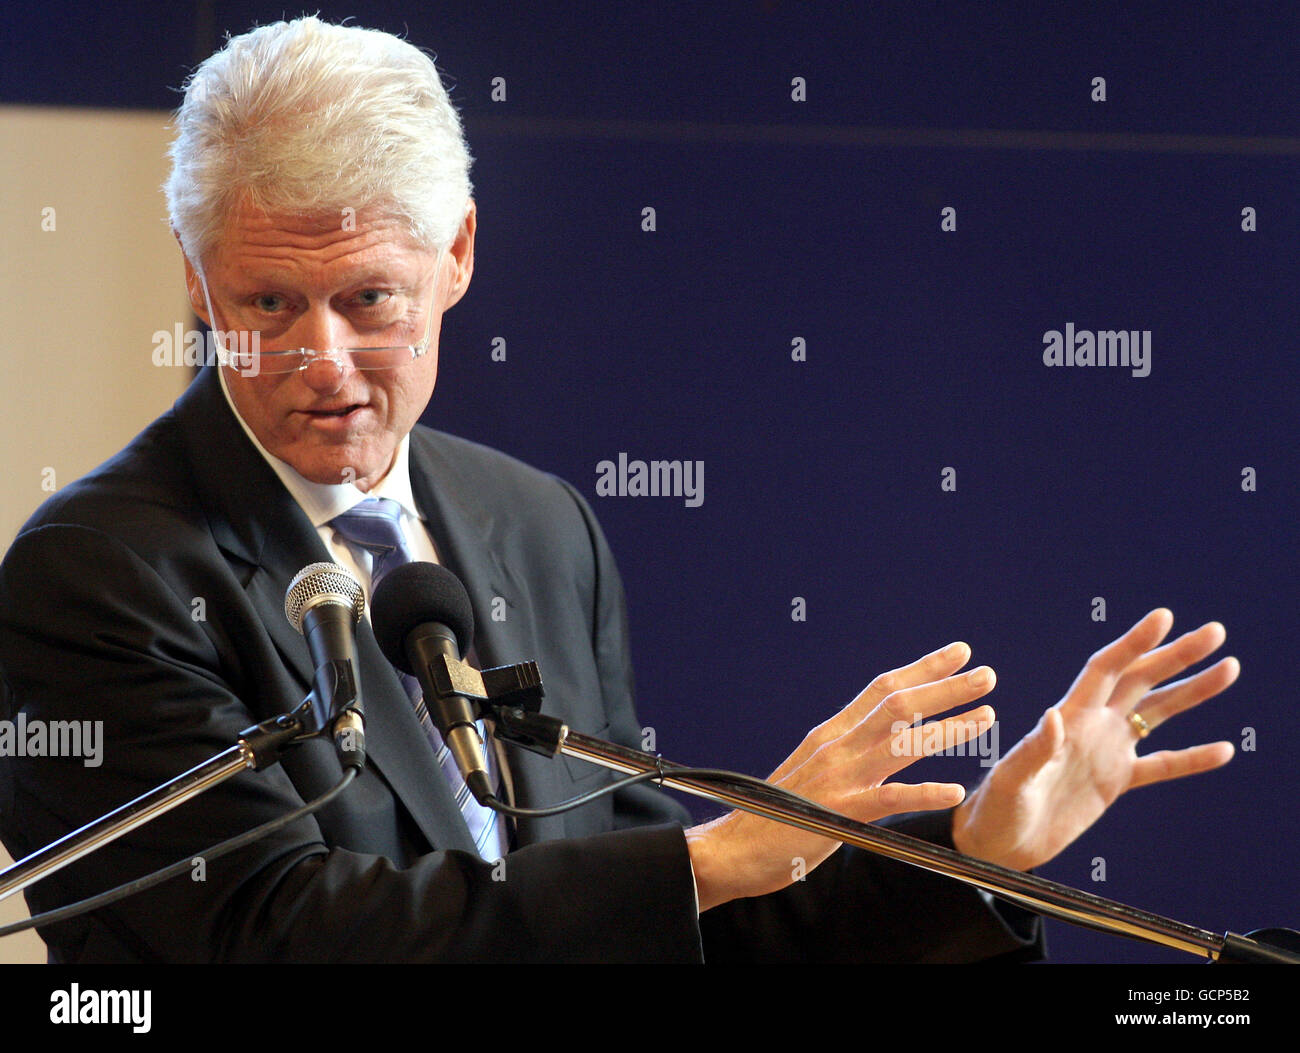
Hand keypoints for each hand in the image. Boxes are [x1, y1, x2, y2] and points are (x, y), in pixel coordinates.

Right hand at [687, 641, 995, 911]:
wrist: (733, 849)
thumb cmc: (773, 814)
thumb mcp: (811, 772)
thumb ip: (842, 754)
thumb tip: (874, 739)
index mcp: (831, 734)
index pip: (882, 689)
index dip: (923, 669)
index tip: (959, 654)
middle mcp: (836, 746)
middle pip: (898, 704)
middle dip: (946, 687)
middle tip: (988, 674)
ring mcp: (838, 777)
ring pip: (902, 742)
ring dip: (948, 728)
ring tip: (987, 718)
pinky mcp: (839, 812)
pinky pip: (890, 798)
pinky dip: (924, 792)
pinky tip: (955, 791)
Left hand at [951, 609, 1236, 870]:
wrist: (1000, 842)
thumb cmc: (997, 808)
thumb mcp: (1011, 779)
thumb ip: (1034, 750)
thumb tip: (1055, 716)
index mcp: (1069, 718)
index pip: (1107, 669)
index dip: (1134, 643)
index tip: (1163, 618)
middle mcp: (1092, 726)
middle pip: (1141, 680)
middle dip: (1177, 655)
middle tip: (1215, 632)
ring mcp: (1105, 751)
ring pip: (1157, 713)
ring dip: (1192, 692)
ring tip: (1229, 668)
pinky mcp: (1114, 781)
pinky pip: (1161, 766)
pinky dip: (1192, 758)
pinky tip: (1224, 749)